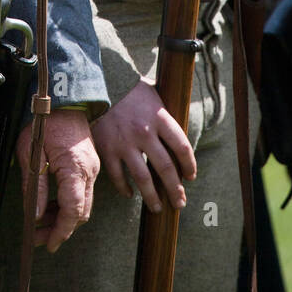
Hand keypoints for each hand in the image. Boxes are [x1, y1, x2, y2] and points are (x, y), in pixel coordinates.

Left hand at [16, 110, 98, 251]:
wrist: (64, 101)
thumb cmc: (45, 123)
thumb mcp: (32, 153)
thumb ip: (36, 186)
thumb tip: (37, 216)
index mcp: (76, 168)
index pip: (73, 211)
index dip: (61, 231)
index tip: (48, 244)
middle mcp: (90, 172)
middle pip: (80, 212)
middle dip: (60, 229)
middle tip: (37, 238)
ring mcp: (92, 169)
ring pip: (82, 205)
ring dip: (63, 218)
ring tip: (39, 225)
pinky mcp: (90, 166)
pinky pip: (82, 193)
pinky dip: (68, 204)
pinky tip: (50, 207)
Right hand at [91, 79, 195, 211]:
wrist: (100, 83)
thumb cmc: (131, 91)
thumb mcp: (155, 98)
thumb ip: (166, 119)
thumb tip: (179, 143)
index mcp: (159, 118)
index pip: (182, 147)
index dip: (190, 165)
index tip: (191, 177)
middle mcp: (144, 132)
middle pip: (166, 168)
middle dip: (175, 190)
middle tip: (180, 203)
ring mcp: (124, 142)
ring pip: (143, 178)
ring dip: (152, 197)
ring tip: (158, 208)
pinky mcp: (107, 148)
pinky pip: (117, 175)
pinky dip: (124, 188)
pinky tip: (129, 194)